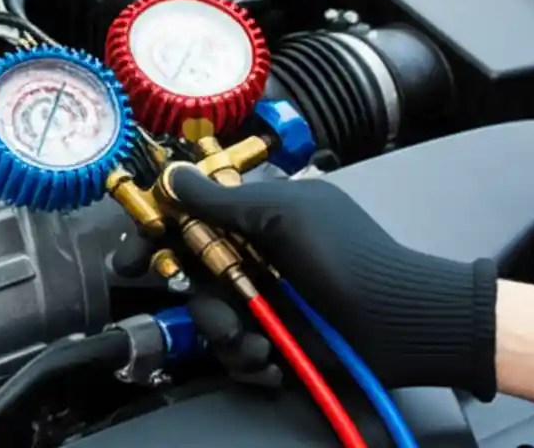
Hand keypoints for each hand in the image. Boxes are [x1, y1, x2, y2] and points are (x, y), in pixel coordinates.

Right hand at [167, 164, 498, 398]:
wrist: (397, 324)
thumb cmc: (347, 259)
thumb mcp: (283, 217)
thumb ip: (221, 199)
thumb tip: (174, 174)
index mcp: (255, 213)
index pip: (190, 217)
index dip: (158, 236)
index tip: (136, 258)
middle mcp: (252, 254)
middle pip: (192, 277)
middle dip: (203, 302)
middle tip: (221, 318)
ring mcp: (260, 297)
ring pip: (210, 317)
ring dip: (230, 336)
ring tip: (258, 344)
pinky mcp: (269, 336)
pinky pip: (234, 350)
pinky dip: (249, 360)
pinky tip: (272, 360)